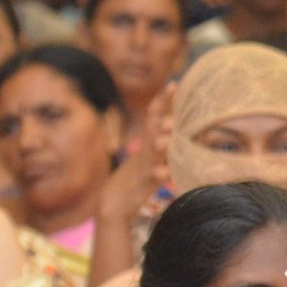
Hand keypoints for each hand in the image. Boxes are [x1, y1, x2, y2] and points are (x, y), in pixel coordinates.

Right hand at [100, 83, 174, 220]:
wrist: (112, 203)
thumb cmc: (133, 179)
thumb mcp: (146, 158)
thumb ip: (159, 143)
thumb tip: (173, 126)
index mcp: (146, 144)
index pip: (154, 117)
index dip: (162, 101)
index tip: (173, 84)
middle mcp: (144, 152)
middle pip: (153, 131)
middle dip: (161, 119)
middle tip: (170, 108)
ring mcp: (142, 168)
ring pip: (152, 154)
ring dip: (159, 146)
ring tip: (166, 140)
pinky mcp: (142, 185)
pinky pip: (151, 180)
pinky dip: (158, 175)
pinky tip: (164, 173)